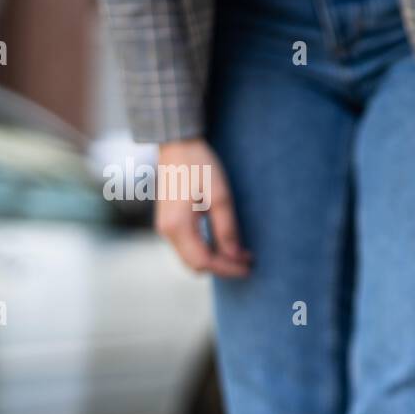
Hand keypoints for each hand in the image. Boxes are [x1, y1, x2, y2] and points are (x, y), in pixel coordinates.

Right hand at [155, 138, 250, 276]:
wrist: (176, 144)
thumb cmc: (199, 165)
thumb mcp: (220, 196)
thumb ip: (226, 229)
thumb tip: (235, 257)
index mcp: (178, 226)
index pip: (204, 261)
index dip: (228, 268)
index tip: (249, 268)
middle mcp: (166, 231)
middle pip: (195, 265)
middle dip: (223, 268)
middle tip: (248, 262)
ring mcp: (165, 228)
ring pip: (191, 259)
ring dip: (215, 260)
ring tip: (240, 254)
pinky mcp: (169, 223)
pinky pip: (188, 248)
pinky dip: (206, 251)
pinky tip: (225, 244)